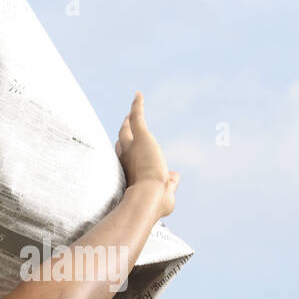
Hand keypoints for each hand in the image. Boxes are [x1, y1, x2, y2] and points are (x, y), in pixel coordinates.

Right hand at [115, 91, 178, 217]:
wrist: (149, 197)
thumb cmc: (155, 203)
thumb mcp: (167, 195)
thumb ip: (171, 184)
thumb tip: (176, 175)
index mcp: (130, 175)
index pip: (126, 163)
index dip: (127, 158)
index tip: (129, 155)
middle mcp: (126, 161)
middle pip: (122, 144)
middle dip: (123, 137)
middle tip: (124, 129)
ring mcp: (132, 148)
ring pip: (126, 130)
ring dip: (128, 122)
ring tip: (129, 114)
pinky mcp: (141, 137)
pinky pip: (137, 117)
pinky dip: (137, 106)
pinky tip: (139, 95)